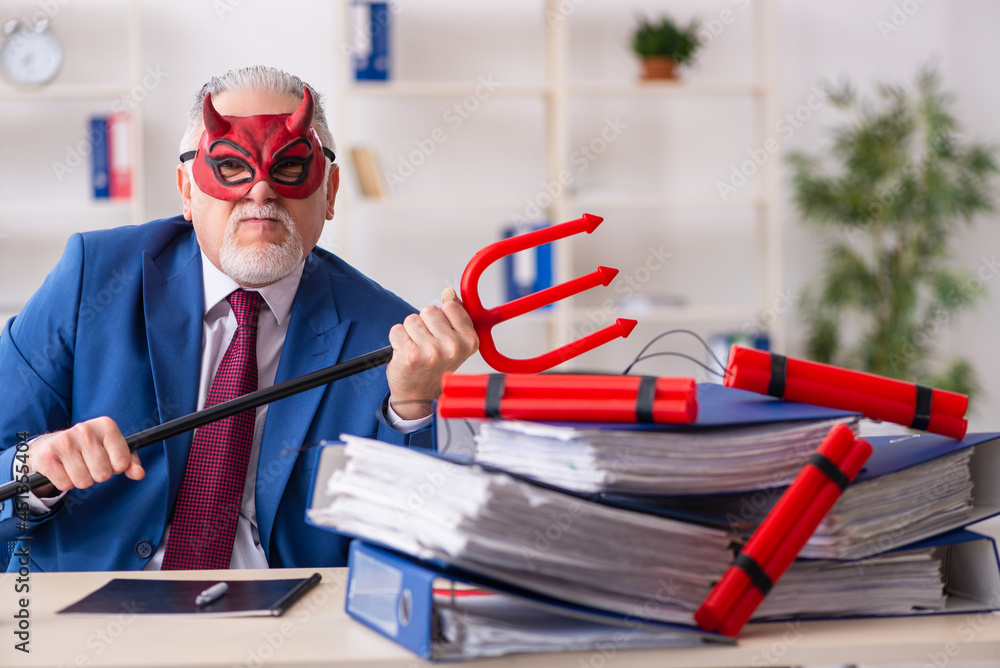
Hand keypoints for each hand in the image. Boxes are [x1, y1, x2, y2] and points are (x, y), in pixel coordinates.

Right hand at [27, 416, 143, 496]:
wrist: (52, 444)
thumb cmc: (91, 448)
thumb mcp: (114, 449)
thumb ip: (130, 462)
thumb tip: (139, 474)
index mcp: (106, 425)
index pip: (122, 462)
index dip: (117, 467)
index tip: (109, 459)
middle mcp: (85, 429)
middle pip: (103, 474)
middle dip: (98, 475)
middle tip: (90, 464)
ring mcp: (64, 441)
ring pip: (84, 481)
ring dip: (82, 480)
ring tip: (77, 466)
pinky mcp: (47, 455)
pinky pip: (65, 484)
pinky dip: (66, 482)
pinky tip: (63, 469)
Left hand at [386, 288, 478, 419]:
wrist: (418, 395)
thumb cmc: (435, 368)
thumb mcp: (454, 342)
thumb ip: (454, 315)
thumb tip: (449, 292)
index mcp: (469, 341)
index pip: (450, 306)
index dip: (441, 317)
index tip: (441, 332)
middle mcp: (453, 347)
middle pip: (430, 310)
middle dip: (424, 323)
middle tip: (426, 343)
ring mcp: (431, 352)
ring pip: (412, 319)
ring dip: (410, 331)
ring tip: (416, 348)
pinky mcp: (410, 355)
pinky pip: (397, 330)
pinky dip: (397, 339)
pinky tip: (405, 352)